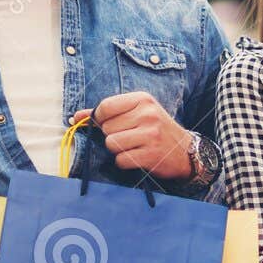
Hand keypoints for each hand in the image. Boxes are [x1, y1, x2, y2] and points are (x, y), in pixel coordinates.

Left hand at [72, 93, 192, 180]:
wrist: (186, 152)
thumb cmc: (156, 130)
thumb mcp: (137, 114)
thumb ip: (106, 113)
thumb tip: (75, 117)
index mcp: (143, 99)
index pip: (106, 106)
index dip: (99, 119)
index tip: (105, 125)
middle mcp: (148, 114)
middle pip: (107, 128)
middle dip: (112, 136)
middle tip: (129, 138)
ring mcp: (151, 135)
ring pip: (112, 144)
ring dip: (117, 150)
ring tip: (133, 148)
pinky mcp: (151, 154)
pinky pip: (121, 160)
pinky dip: (125, 162)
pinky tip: (138, 158)